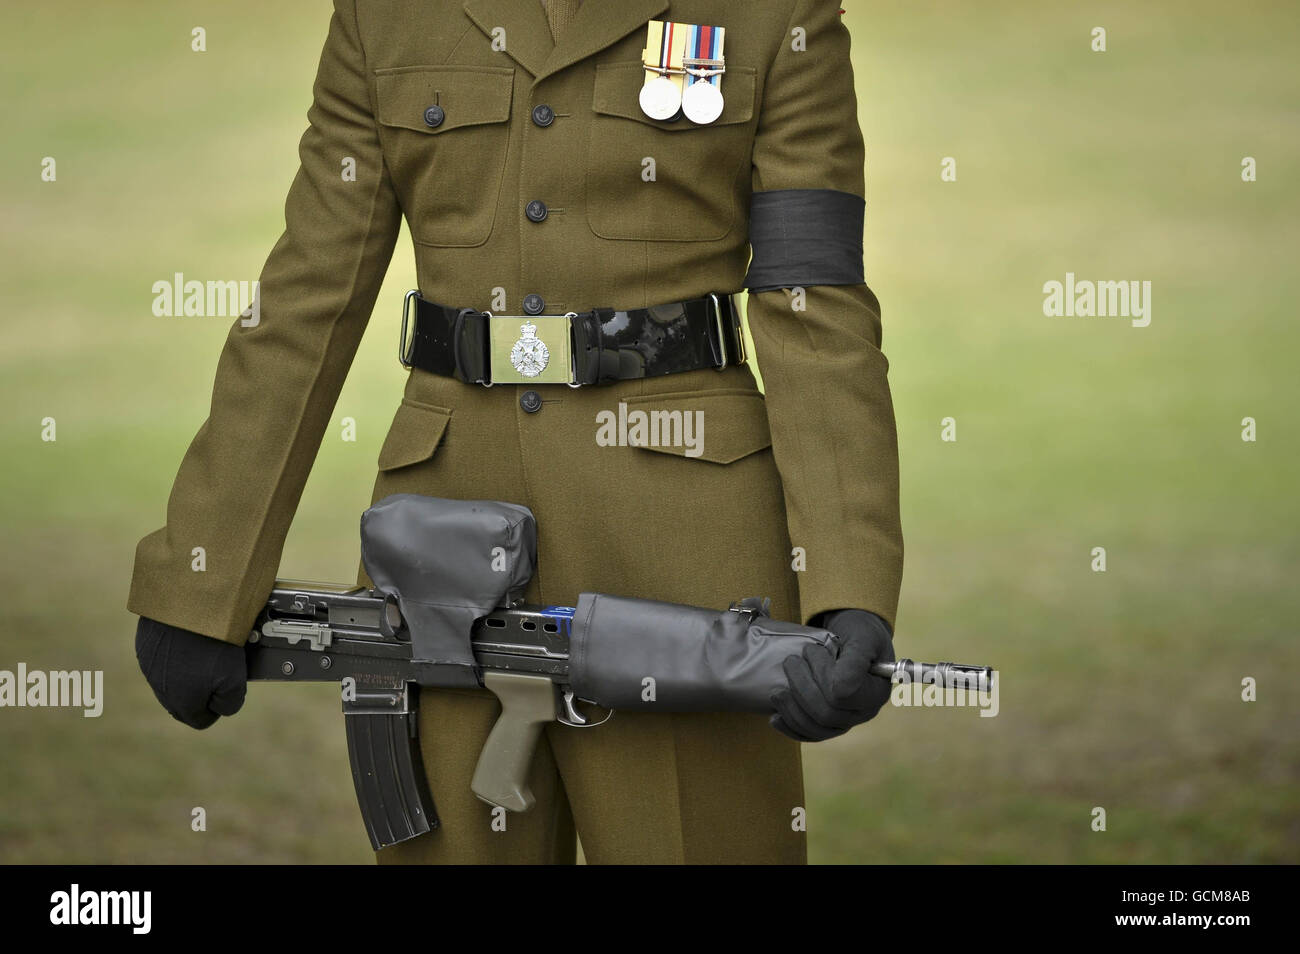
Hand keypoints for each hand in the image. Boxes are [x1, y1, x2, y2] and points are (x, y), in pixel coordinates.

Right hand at [135, 616, 246, 728]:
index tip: (226, 691)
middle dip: (202, 691)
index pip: (200, 720)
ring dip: (187, 671)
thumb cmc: (215, 642)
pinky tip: (190, 636)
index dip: (217, 708)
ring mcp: (149, 664)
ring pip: (170, 679)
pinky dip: (175, 651)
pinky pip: (161, 656)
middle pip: (183, 701)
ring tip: (206, 650)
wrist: (189, 601)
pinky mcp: (145, 643)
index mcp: (181, 701)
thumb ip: (229, 702)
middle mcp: (160, 687)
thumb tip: (220, 706)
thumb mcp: (235, 678)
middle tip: (219, 670)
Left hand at [770, 608, 894, 741]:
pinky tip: (775, 717)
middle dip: (801, 687)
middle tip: (790, 662)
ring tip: (778, 690)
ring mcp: (846, 721)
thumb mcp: (862, 636)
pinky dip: (790, 728)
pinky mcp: (828, 726)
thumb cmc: (859, 632)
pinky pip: (809, 735)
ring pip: (815, 727)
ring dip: (791, 707)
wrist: (850, 637)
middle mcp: (863, 712)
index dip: (822, 674)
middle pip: (826, 714)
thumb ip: (855, 659)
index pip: (843, 695)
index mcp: (875, 692)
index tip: (811, 651)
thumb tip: (840, 689)